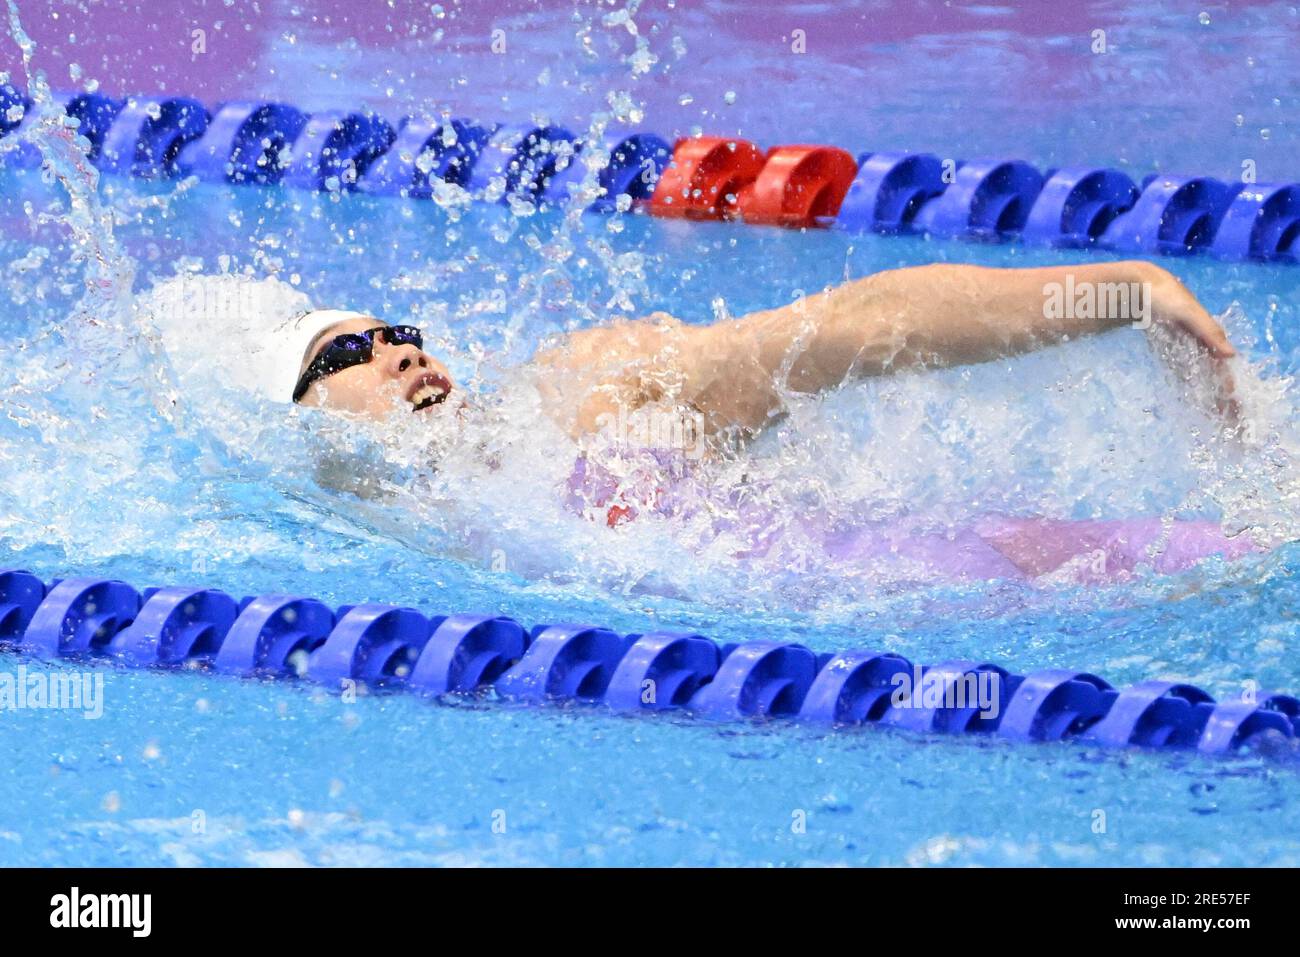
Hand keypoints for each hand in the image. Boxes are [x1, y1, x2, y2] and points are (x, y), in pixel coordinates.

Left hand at [1141, 266, 1240, 424]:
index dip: (1227, 385)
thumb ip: (1208, 331)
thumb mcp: (1187, 311)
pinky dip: (1185, 383)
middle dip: (1219, 394)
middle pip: (1211, 372)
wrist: (1134, 286)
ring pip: (1195, 373)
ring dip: (1204, 392)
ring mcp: (1179, 343)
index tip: (1232, 407)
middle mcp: (1195, 340)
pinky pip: (1177, 368)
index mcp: (1206, 333)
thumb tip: (1230, 355)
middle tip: (1226, 419)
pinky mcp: (1162, 346)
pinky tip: (1190, 395)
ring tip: (1213, 413)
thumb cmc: (1163, 296)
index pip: (1221, 365)